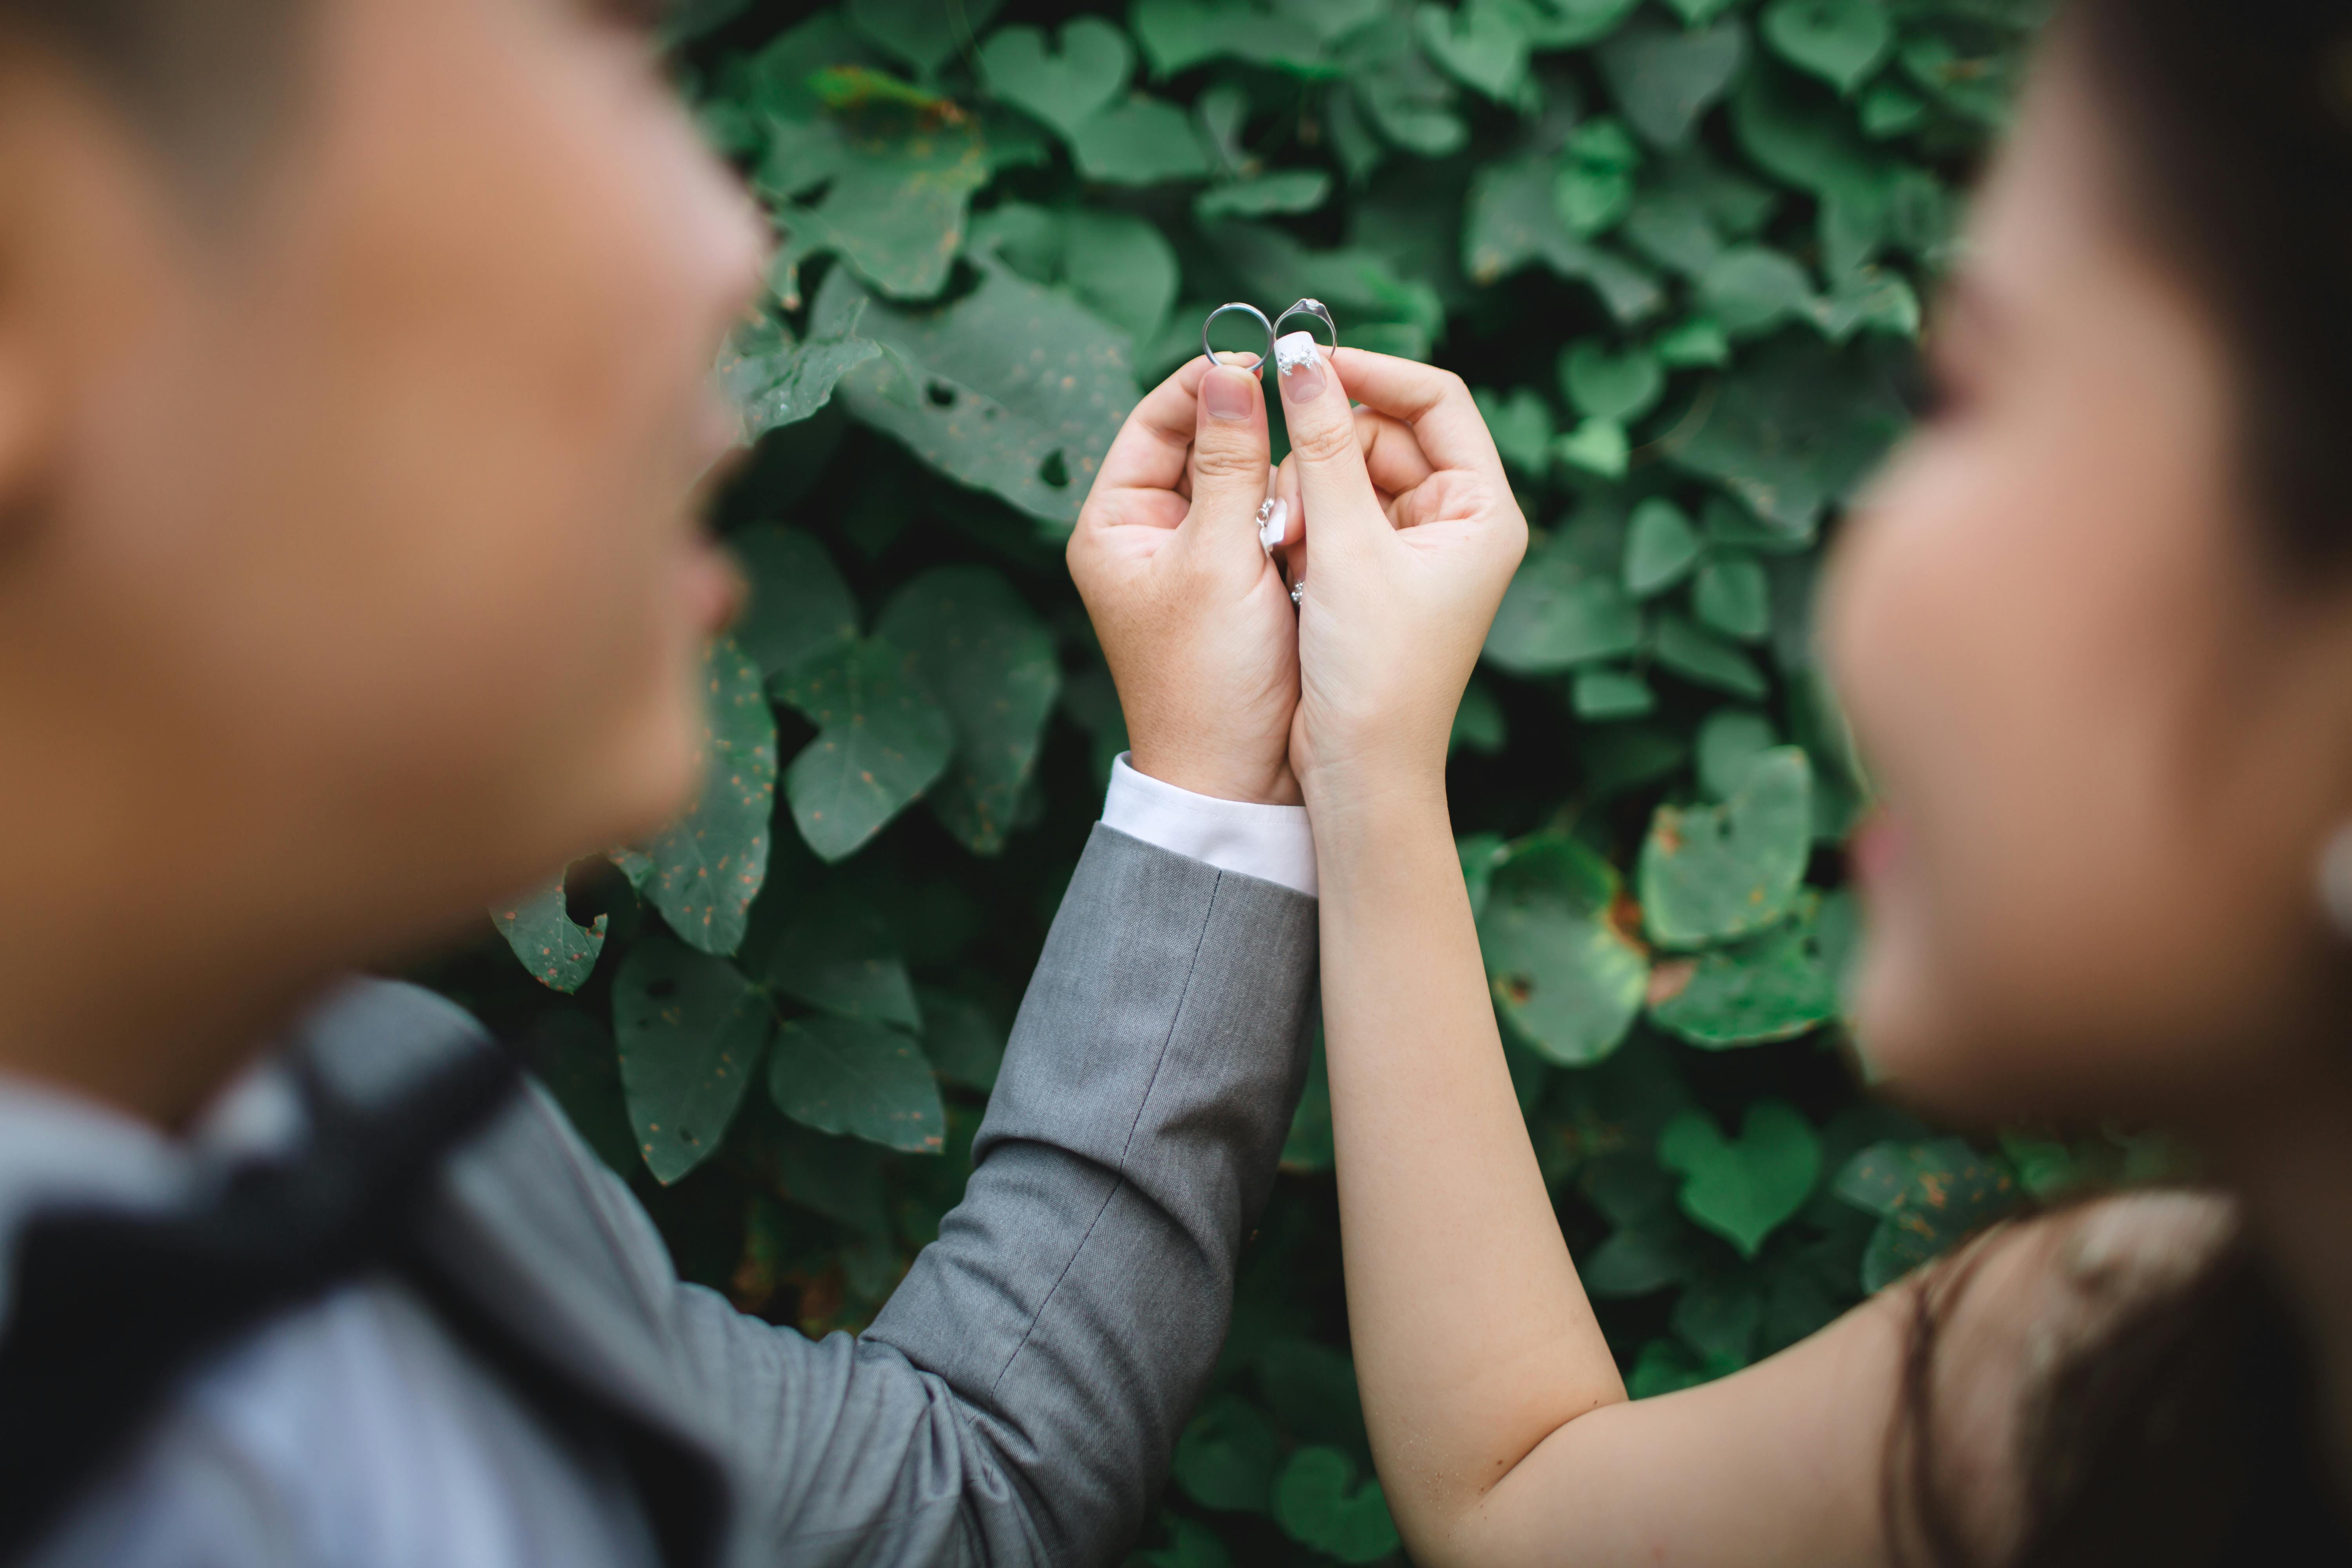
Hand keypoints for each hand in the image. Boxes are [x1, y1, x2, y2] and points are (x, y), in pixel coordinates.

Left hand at [1068, 354, 1304, 804]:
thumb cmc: (1211, 681)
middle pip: (1205, 445)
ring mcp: (1196, 561)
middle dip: (1255, 438)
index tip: (1265, 360)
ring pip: (1248, 482)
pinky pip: (1272, 525)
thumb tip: (1231, 369)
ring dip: (1281, 484)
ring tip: (1301, 510)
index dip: (1207, 383)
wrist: (1238, 781)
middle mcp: (1149, 537)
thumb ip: (1230, 461)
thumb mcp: (1220, 559)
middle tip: (1303, 426)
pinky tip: (1315, 532)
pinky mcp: (1240, 585)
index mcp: (1114, 526)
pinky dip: (1295, 520)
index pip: (1156, 421)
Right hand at [1269, 343, 1526, 815]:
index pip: (1436, 398)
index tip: (1303, 365)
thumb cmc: (1373, 671)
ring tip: (1283, 542)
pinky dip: (1302, 525)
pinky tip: (1282, 557)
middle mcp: (1457, 522)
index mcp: (1482, 509)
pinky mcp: (1374, 575)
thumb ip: (1319, 445)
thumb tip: (1299, 358)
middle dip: (1323, 452)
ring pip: (1347, 473)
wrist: (1359, 772)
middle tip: (1283, 497)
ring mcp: (1415, 549)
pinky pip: (1332, 516)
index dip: (1371, 371)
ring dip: (1305, 492)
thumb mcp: (1343, 545)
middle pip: (1382, 434)